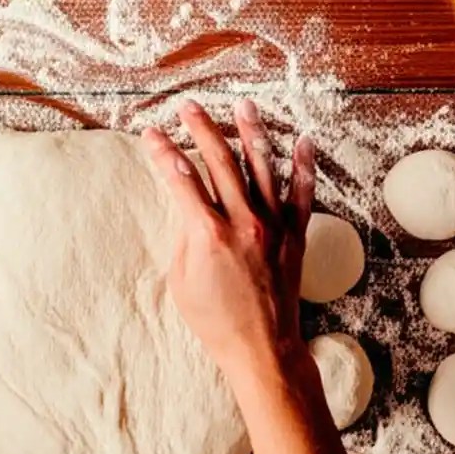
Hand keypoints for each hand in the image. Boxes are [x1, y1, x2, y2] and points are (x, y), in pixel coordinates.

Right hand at [142, 99, 314, 368]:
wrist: (261, 347)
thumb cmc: (214, 320)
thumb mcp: (181, 278)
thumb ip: (184, 236)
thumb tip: (188, 206)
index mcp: (207, 233)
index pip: (180, 179)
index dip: (163, 153)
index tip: (151, 134)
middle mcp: (243, 222)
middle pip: (220, 161)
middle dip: (201, 128)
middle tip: (188, 107)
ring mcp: (272, 226)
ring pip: (262, 166)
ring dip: (251, 132)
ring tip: (243, 105)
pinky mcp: (294, 236)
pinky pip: (302, 193)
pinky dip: (304, 166)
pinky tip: (303, 141)